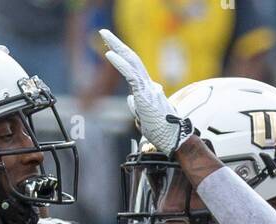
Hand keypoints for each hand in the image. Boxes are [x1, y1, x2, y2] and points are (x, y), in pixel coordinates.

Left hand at [98, 28, 193, 154]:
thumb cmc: (160, 130)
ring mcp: (148, 87)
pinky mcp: (145, 93)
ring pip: (131, 61)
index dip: (121, 56)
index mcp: (148, 89)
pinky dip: (120, 63)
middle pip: (132, 58)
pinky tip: (109, 53)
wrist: (171, 137)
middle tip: (104, 32)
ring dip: (116, 46)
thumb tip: (129, 98)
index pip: (133, 67)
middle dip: (117, 44)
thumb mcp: (143, 116)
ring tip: (104, 34)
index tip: (109, 47)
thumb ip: (136, 105)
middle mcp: (149, 84)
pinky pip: (130, 74)